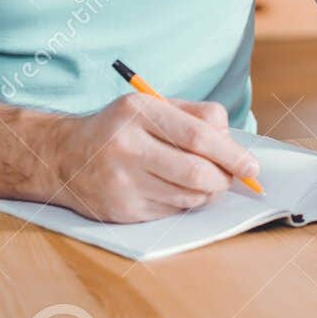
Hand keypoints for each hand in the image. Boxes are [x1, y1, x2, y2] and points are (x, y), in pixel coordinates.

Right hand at [47, 93, 260, 222]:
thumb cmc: (122, 128)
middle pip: (196, 172)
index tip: (251, 166)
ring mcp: (122, 182)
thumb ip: (198, 117)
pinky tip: (176, 189)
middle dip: (224, 178)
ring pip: (189, 196)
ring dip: (208, 191)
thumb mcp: (153, 106)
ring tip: (204, 179)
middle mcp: (127, 147)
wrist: (65, 157)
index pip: (197, 136)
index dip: (231, 154)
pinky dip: (186, 202)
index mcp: (138, 112)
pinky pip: (173, 211)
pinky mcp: (122, 210)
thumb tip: (235, 147)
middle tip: (233, 177)